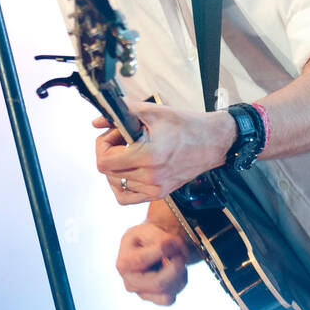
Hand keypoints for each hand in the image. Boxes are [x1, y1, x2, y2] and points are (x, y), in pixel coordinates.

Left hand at [93, 102, 235, 204]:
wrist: (212, 141)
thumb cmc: (187, 126)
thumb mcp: (153, 112)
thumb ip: (122, 113)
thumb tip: (97, 121)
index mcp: (149, 156)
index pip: (104, 161)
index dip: (102, 144)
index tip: (112, 134)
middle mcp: (151, 176)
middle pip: (108, 172)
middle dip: (109, 151)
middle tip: (122, 138)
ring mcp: (155, 188)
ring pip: (115, 183)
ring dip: (117, 166)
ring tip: (129, 151)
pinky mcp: (159, 194)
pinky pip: (127, 197)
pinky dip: (122, 184)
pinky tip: (129, 169)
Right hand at [116, 221, 190, 304]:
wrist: (145, 248)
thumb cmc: (145, 239)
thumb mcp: (148, 230)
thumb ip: (159, 238)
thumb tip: (171, 247)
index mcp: (124, 263)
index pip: (143, 260)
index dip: (163, 250)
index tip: (174, 240)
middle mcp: (129, 282)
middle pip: (158, 283)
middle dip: (177, 266)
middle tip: (181, 253)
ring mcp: (141, 293)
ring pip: (167, 294)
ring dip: (180, 274)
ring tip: (177, 259)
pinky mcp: (153, 299)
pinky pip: (170, 298)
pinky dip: (179, 283)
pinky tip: (176, 271)